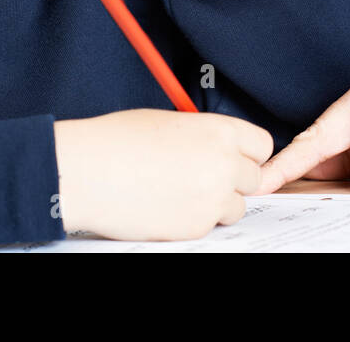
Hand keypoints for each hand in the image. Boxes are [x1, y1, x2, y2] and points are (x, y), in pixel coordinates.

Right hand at [53, 109, 271, 240]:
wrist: (87, 172)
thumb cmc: (118, 141)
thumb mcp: (170, 121)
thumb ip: (204, 135)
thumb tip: (220, 149)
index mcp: (220, 131)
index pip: (262, 145)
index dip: (247, 153)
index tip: (235, 158)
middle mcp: (225, 164)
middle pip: (254, 178)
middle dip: (233, 180)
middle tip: (203, 178)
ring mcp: (213, 198)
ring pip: (236, 207)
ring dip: (216, 203)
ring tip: (180, 192)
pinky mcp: (197, 227)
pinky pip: (210, 226)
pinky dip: (193, 220)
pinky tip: (166, 206)